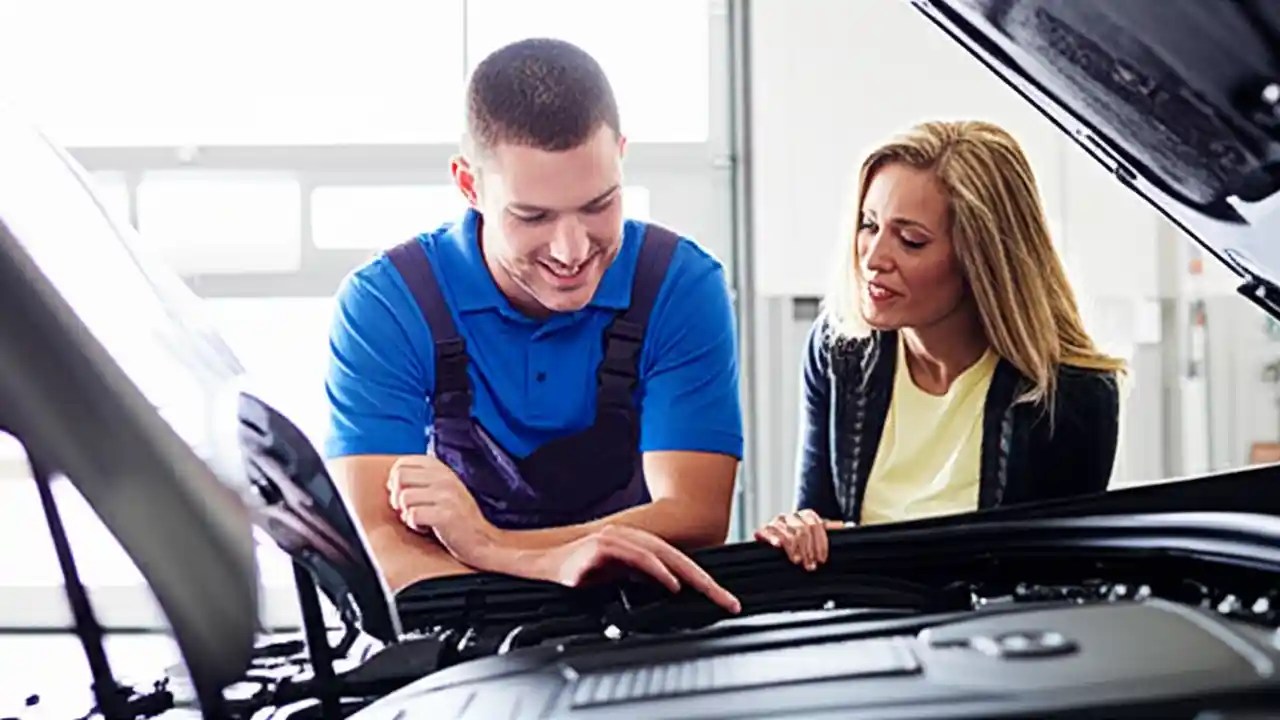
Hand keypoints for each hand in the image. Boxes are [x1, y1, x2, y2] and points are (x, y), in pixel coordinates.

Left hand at [387, 455, 495, 562]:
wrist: (482, 540)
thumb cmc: (456, 517)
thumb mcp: (441, 489)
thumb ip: (420, 480)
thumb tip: (391, 480)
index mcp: (441, 469)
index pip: (402, 464)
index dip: (396, 482)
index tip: (407, 495)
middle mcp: (444, 477)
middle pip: (399, 477)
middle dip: (397, 497)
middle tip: (411, 510)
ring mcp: (446, 495)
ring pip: (404, 497)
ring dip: (407, 513)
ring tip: (422, 520)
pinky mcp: (446, 515)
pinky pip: (413, 515)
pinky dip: (415, 526)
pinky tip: (427, 528)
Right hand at [532, 525, 741, 614]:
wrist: (538, 567)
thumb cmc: (576, 574)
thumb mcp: (616, 579)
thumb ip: (641, 580)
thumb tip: (670, 591)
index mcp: (636, 544)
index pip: (677, 562)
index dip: (703, 582)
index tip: (724, 601)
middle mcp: (630, 536)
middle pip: (678, 557)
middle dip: (707, 582)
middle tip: (728, 601)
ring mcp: (616, 538)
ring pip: (663, 555)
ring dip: (689, 575)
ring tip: (710, 593)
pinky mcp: (601, 546)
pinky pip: (637, 557)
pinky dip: (657, 570)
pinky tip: (671, 584)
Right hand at [754, 510, 846, 570]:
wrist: (779, 541)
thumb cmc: (804, 541)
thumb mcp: (817, 535)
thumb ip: (829, 529)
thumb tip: (846, 526)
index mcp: (806, 515)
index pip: (815, 525)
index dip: (820, 543)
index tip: (822, 559)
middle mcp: (792, 516)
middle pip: (802, 529)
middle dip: (808, 550)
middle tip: (811, 566)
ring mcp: (777, 522)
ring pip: (787, 531)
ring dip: (793, 548)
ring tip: (797, 561)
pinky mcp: (763, 530)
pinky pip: (767, 531)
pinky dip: (772, 538)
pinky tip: (778, 546)